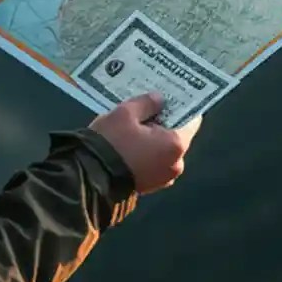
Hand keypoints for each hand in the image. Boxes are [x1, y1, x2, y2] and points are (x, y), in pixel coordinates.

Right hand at [89, 94, 203, 193]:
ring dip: (155, 138)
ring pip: (165, 150)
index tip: (172, 95)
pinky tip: (132, 142)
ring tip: (136, 125)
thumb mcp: (126, 113)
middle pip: (177, 135)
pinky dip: (148, 152)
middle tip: (150, 107)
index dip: (182, 106)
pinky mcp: (151, 186)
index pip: (192, 120)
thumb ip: (147, 103)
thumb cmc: (111, 143)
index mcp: (176, 145)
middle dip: (165, 122)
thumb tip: (160, 99)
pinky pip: (155, 162)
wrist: (89, 178)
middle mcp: (176, 164)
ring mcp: (164, 178)